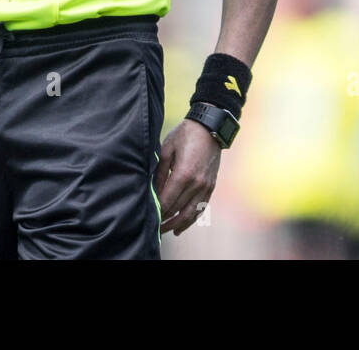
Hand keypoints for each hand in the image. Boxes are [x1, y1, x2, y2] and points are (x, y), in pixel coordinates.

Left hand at [153, 118, 221, 235]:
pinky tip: (181, 226)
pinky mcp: (211, 186)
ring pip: (190, 213)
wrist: (210, 127)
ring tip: (165, 231)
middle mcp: (197, 183)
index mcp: (183, 174)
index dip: (156, 212)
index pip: (167, 201)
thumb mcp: (166, 150)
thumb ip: (159, 174)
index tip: (148, 218)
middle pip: (177, 209)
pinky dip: (191, 219)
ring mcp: (206, 186)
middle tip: (152, 227)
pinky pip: (201, 208)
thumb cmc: (185, 135)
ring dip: (177, 224)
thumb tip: (152, 193)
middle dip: (163, 220)